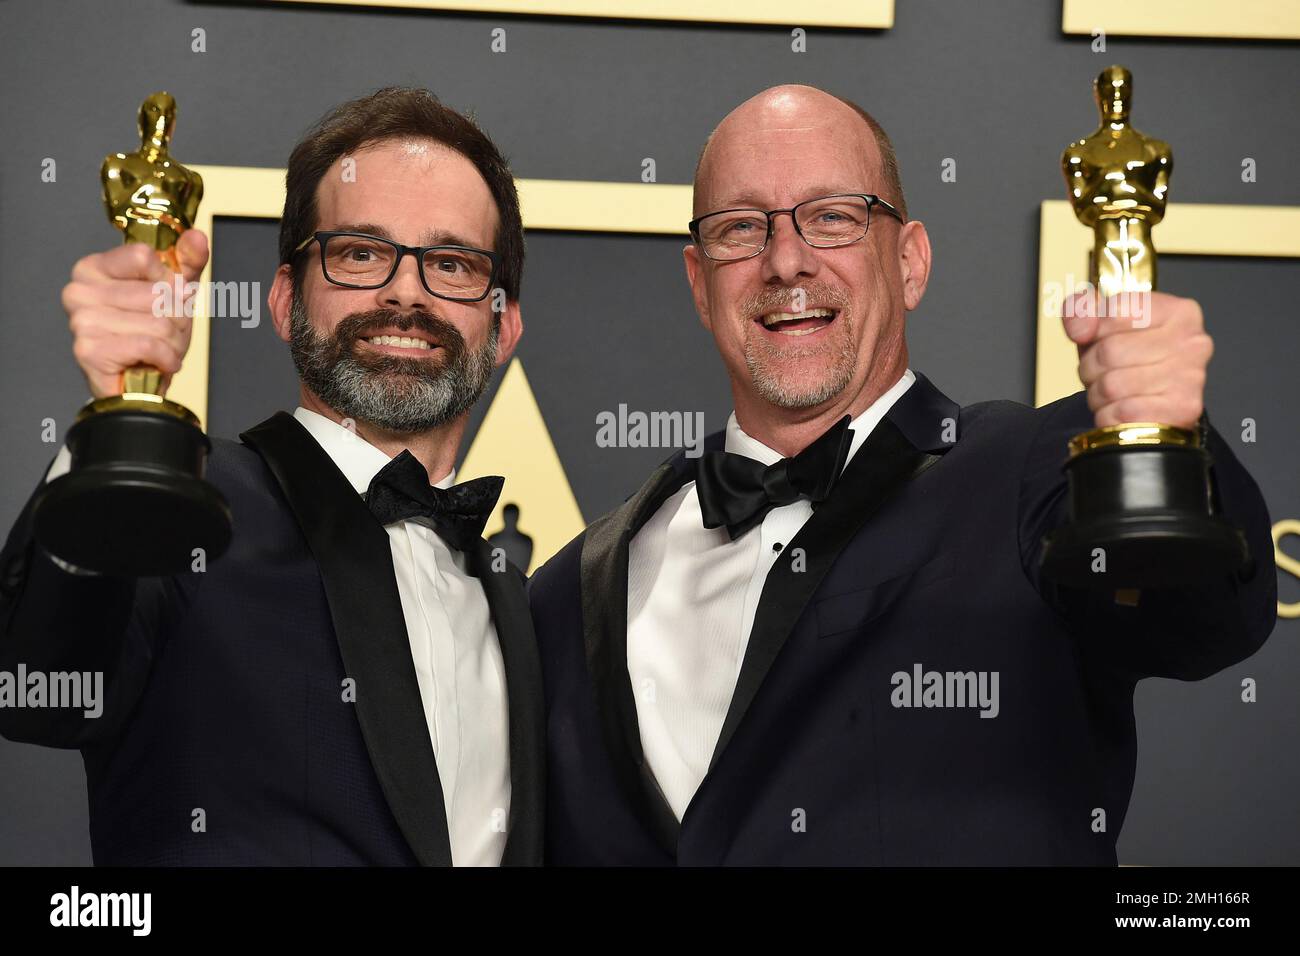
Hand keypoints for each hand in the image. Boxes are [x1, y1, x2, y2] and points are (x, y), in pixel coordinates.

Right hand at [61, 228, 208, 398]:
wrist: (140, 384)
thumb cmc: (150, 335)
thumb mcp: (174, 292)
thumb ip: (187, 261)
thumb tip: (196, 236)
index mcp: (93, 268)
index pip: (144, 256)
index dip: (168, 282)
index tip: (164, 299)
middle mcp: (78, 291)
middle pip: (157, 293)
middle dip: (177, 319)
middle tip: (166, 333)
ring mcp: (80, 321)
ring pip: (158, 322)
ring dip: (173, 342)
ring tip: (160, 350)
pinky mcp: (88, 351)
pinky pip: (150, 345)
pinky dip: (166, 358)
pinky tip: (158, 363)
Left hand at [1064, 289, 1212, 428]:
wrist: (1150, 406)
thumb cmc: (1127, 359)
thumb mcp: (1099, 326)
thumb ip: (1081, 310)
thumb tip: (1081, 330)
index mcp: (1178, 311)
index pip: (1114, 312)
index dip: (1094, 332)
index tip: (1102, 338)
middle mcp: (1192, 342)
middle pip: (1109, 351)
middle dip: (1091, 366)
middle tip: (1104, 372)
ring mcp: (1190, 378)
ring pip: (1111, 386)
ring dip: (1098, 394)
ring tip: (1113, 392)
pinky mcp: (1180, 412)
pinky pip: (1120, 414)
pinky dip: (1109, 416)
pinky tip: (1123, 411)